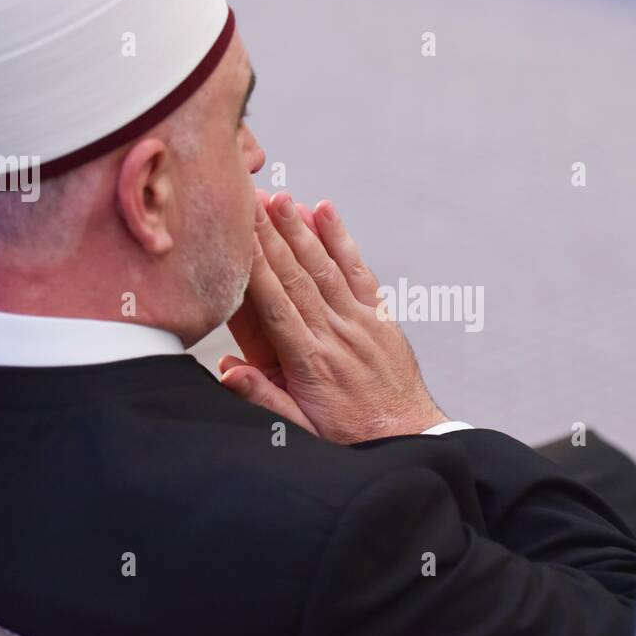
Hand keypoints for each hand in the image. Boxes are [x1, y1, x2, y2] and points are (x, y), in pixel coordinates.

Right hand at [219, 194, 446, 443]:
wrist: (408, 437)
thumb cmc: (348, 436)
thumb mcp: (301, 431)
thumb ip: (264, 398)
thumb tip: (227, 369)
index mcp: (310, 362)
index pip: (274, 305)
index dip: (254, 267)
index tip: (235, 235)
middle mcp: (335, 335)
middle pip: (296, 277)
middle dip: (270, 236)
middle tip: (249, 199)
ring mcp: (360, 322)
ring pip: (325, 268)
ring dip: (301, 230)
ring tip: (281, 198)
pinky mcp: (378, 315)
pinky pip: (358, 271)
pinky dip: (341, 240)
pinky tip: (325, 211)